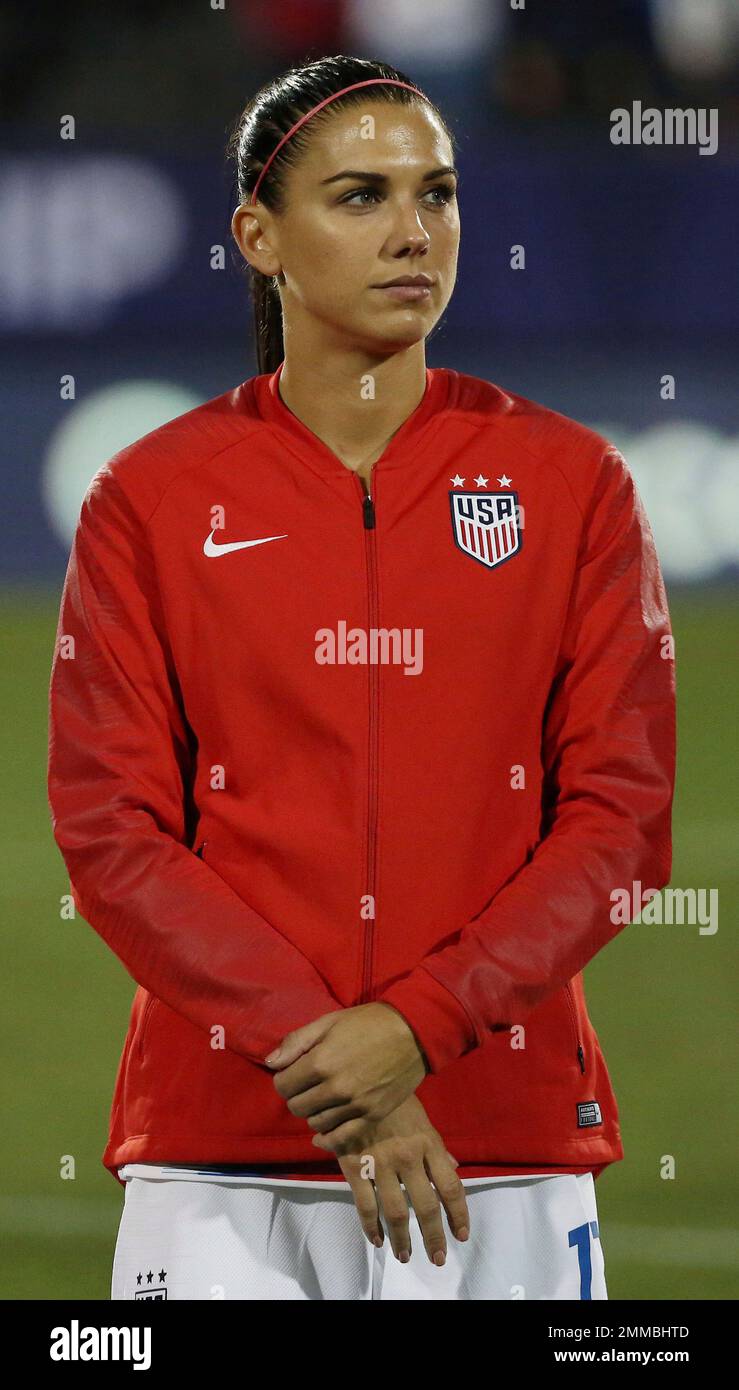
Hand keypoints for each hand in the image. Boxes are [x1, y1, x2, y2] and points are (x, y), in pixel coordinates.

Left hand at [264, 1003, 428, 1153]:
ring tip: (322, 1099)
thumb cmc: (369, 1022)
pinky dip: (327, 1139)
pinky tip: (323, 1134)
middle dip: (296, 1096)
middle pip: (297, 1107)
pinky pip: (341, 1139)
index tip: (293, 1072)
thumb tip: (270, 1063)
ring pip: (316, 1123)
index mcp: (321, 1062)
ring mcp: (355, 1106)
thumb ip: (297, 1042)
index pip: (282, 1086)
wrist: (414, 1032)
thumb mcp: (329, 1021)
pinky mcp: (372, 1116)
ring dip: (313, 1112)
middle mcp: (335, 1088)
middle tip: (307, 1085)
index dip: (283, 1079)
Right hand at [335, 1094, 469, 1265]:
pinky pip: (365, 1205)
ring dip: (402, 1239)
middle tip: (438, 1259)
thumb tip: (454, 1168)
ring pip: (396, 1212)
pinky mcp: (355, 1166)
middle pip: (427, 1206)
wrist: (356, 1080)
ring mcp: (381, 1163)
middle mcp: (409, 1157)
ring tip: (405, 1255)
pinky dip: (371, 1227)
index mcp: (428, 1143)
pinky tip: (378, 1240)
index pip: (451, 1187)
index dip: (459, 1215)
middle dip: (434, 1237)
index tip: (462, 1235)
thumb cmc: (393, 1098)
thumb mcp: (421, 1118)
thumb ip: (436, 1147)